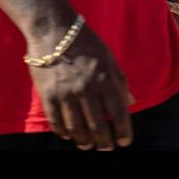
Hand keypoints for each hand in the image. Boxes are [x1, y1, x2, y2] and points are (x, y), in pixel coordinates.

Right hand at [28, 23, 133, 150]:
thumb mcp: (109, 57)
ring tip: (88, 146)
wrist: (54, 30)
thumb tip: (130, 102)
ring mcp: (66, 94)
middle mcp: (87, 89)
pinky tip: (69, 137)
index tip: (124, 142)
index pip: (118, 112)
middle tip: (106, 148)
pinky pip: (57, 122)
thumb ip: (120, 81)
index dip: (123, 130)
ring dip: (84, 141)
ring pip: (77, 128)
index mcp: (105, 78)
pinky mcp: (48, 96)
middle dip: (104, 141)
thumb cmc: (86, 42)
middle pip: (97, 125)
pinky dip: (64, 133)